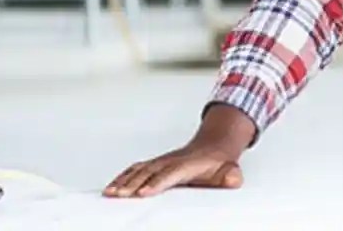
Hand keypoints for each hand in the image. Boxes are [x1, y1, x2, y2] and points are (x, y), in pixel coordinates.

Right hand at [104, 105, 254, 198]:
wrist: (215, 145)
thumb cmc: (219, 163)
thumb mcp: (230, 170)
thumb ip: (231, 176)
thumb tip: (233, 179)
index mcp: (188, 165)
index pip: (170, 174)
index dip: (157, 183)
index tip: (143, 193)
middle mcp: (171, 161)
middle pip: (148, 173)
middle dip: (132, 184)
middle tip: (117, 195)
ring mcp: (161, 161)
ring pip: (139, 170)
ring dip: (123, 181)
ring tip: (109, 193)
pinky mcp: (154, 164)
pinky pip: (135, 169)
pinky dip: (121, 177)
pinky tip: (111, 187)